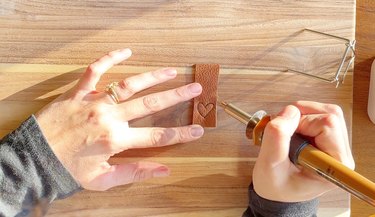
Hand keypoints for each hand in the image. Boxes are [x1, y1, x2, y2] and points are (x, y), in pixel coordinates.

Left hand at [35, 49, 203, 190]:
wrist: (34, 159)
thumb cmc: (68, 171)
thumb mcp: (102, 179)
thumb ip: (134, 173)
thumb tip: (164, 170)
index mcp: (116, 140)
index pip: (157, 137)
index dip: (181, 134)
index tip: (199, 129)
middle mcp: (109, 118)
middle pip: (150, 105)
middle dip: (176, 96)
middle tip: (195, 88)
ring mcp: (94, 102)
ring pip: (129, 85)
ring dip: (152, 77)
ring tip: (171, 71)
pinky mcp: (78, 92)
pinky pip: (95, 71)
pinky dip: (109, 58)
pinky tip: (126, 51)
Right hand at [252, 101, 354, 201]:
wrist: (276, 188)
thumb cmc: (276, 185)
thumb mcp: (269, 165)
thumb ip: (277, 138)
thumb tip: (290, 111)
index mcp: (333, 166)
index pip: (327, 124)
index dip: (302, 123)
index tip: (286, 139)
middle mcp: (340, 153)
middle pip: (329, 114)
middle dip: (300, 116)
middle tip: (284, 134)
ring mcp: (336, 143)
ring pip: (325, 111)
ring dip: (300, 115)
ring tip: (287, 133)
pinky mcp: (328, 136)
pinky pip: (318, 113)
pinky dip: (300, 116)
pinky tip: (291, 131)